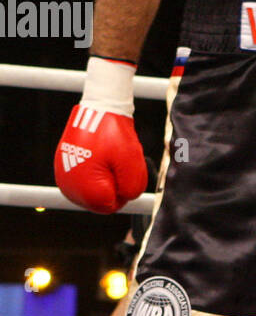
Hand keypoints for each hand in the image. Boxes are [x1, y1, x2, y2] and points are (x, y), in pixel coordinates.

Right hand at [54, 58, 146, 213]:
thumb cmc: (115, 135)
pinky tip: (99, 158)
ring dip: (103, 179)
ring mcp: (63, 178)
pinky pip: (84, 181)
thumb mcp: (133, 164)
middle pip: (100, 200)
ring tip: (107, 158)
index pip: (111, 206)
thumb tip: (124, 198)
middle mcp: (69, 188)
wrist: (97, 110)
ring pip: (92, 191)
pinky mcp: (62, 170)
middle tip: (116, 162)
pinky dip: (94, 173)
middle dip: (113, 184)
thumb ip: (132, 189)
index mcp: (86, 189)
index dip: (123, 189)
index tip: (124, 169)